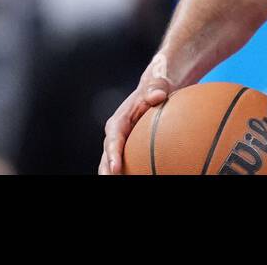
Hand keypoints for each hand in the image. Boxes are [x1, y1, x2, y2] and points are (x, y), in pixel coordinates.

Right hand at [98, 53, 174, 174]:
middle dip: (108, 170)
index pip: (112, 140)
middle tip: (113, 179)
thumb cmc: (156, 88)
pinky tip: (141, 175)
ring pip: (113, 163)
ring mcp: (121, 144)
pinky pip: (128, 163)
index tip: (116, 167)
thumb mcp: (156, 85)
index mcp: (118, 122)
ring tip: (121, 182)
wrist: (157, 91)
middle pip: (107, 156)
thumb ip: (155, 89)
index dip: (112, 154)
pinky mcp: (129, 149)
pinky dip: (129, 171)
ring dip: (113, 173)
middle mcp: (116, 135)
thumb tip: (158, 95)